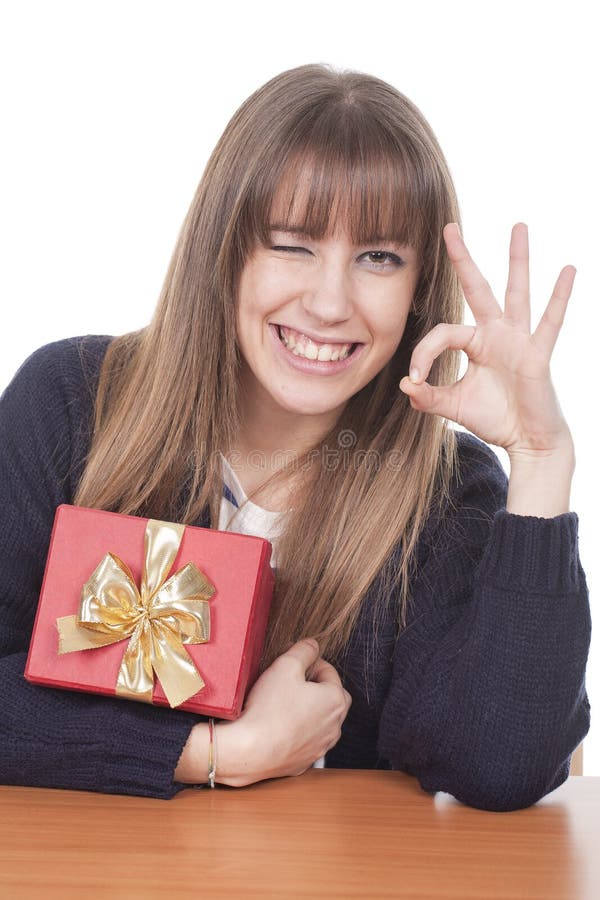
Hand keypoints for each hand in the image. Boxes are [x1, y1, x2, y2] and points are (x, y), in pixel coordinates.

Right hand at [217, 638, 350, 786]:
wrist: (249, 751)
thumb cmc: (268, 709)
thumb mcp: (286, 665)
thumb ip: (304, 650)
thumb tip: (313, 645)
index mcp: (335, 700)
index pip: (329, 671)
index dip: (311, 662)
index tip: (294, 661)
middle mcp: (334, 725)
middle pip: (331, 697)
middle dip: (316, 686)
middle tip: (293, 681)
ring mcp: (320, 746)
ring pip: (321, 721)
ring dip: (309, 710)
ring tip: (284, 703)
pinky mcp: (304, 761)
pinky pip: (306, 740)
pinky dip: (298, 731)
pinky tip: (279, 724)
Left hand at [400, 223, 574, 462]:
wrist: (525, 440)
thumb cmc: (493, 418)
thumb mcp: (453, 406)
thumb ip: (428, 396)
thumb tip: (405, 384)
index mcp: (475, 342)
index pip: (442, 333)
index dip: (423, 353)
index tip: (415, 379)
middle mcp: (496, 333)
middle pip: (477, 288)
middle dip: (463, 258)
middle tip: (449, 227)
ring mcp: (519, 339)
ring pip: (516, 292)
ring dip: (517, 259)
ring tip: (518, 226)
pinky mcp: (537, 354)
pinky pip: (550, 322)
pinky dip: (560, 297)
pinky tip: (569, 270)